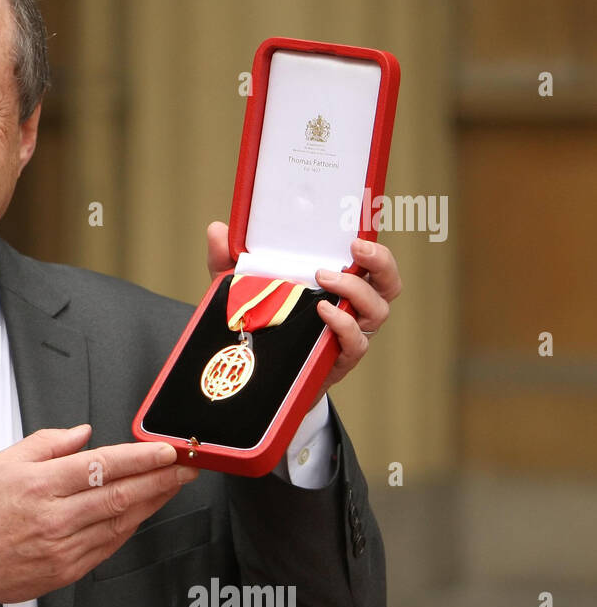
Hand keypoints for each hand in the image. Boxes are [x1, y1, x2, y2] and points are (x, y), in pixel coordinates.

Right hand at [0, 426, 196, 606]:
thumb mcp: (2, 463)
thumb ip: (47, 443)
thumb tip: (83, 433)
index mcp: (38, 486)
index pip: (102, 466)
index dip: (141, 458)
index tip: (166, 449)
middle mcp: (55, 518)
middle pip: (121, 495)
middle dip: (161, 478)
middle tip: (187, 466)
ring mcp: (64, 548)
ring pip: (122, 522)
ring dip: (154, 502)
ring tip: (174, 485)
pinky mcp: (68, 570)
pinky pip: (110, 546)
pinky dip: (131, 526)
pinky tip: (144, 512)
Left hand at [205, 221, 401, 402]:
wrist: (256, 377)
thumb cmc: (260, 323)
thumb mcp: (241, 288)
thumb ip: (228, 260)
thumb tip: (217, 229)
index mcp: (338, 284)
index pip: (370, 261)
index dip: (375, 245)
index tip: (359, 230)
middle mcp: (352, 307)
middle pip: (388, 283)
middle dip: (381, 262)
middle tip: (356, 248)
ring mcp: (349, 334)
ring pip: (378, 310)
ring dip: (356, 290)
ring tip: (325, 277)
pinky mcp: (340, 359)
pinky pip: (357, 342)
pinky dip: (343, 325)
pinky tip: (322, 312)